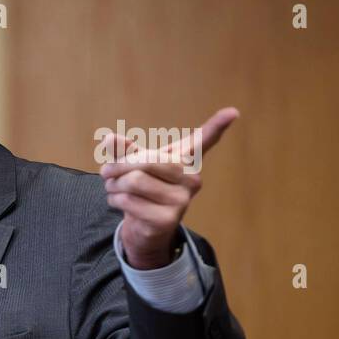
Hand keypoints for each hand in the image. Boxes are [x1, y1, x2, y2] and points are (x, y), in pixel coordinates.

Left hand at [99, 107, 237, 268]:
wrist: (144, 226)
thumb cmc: (142, 188)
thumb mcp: (133, 165)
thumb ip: (123, 151)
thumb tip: (110, 138)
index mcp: (187, 162)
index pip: (204, 142)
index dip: (217, 126)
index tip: (232, 112)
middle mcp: (192, 179)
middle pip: (147, 162)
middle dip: (118, 166)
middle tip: (106, 172)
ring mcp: (182, 201)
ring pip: (135, 181)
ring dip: (113, 184)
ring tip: (113, 187)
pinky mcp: (167, 220)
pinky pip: (129, 201)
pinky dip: (115, 199)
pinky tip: (119, 202)